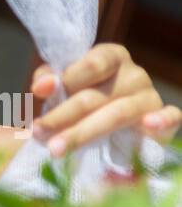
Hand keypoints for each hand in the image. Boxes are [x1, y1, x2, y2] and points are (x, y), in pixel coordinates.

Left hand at [30, 44, 181, 155]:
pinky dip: (162, 121)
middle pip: (95, 96)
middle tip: (37, 133)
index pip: (93, 63)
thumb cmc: (80, 103)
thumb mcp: (62, 87)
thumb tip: (42, 85)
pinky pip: (170, 117)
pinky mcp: (163, 121)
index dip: (67, 79)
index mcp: (111, 58)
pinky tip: (149, 125)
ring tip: (56, 149)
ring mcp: (149, 97)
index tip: (39, 94)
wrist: (107, 134)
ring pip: (116, 114)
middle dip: (62, 116)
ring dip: (83, 133)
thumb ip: (49, 80)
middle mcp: (133, 75)